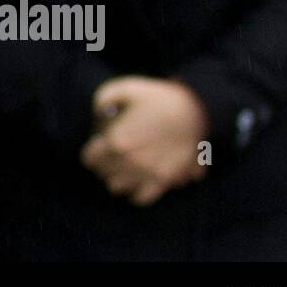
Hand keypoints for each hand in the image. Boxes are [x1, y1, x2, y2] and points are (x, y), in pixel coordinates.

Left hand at [80, 76, 209, 205]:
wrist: (197, 110)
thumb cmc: (160, 97)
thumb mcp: (126, 87)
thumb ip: (103, 98)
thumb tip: (96, 113)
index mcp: (117, 140)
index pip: (89, 158)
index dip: (91, 150)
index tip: (97, 144)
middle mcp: (130, 162)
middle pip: (102, 173)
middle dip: (102, 163)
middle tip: (109, 153)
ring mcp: (147, 174)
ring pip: (117, 187)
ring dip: (116, 177)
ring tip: (122, 166)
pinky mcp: (165, 181)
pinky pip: (140, 198)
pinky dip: (135, 191)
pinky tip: (137, 179)